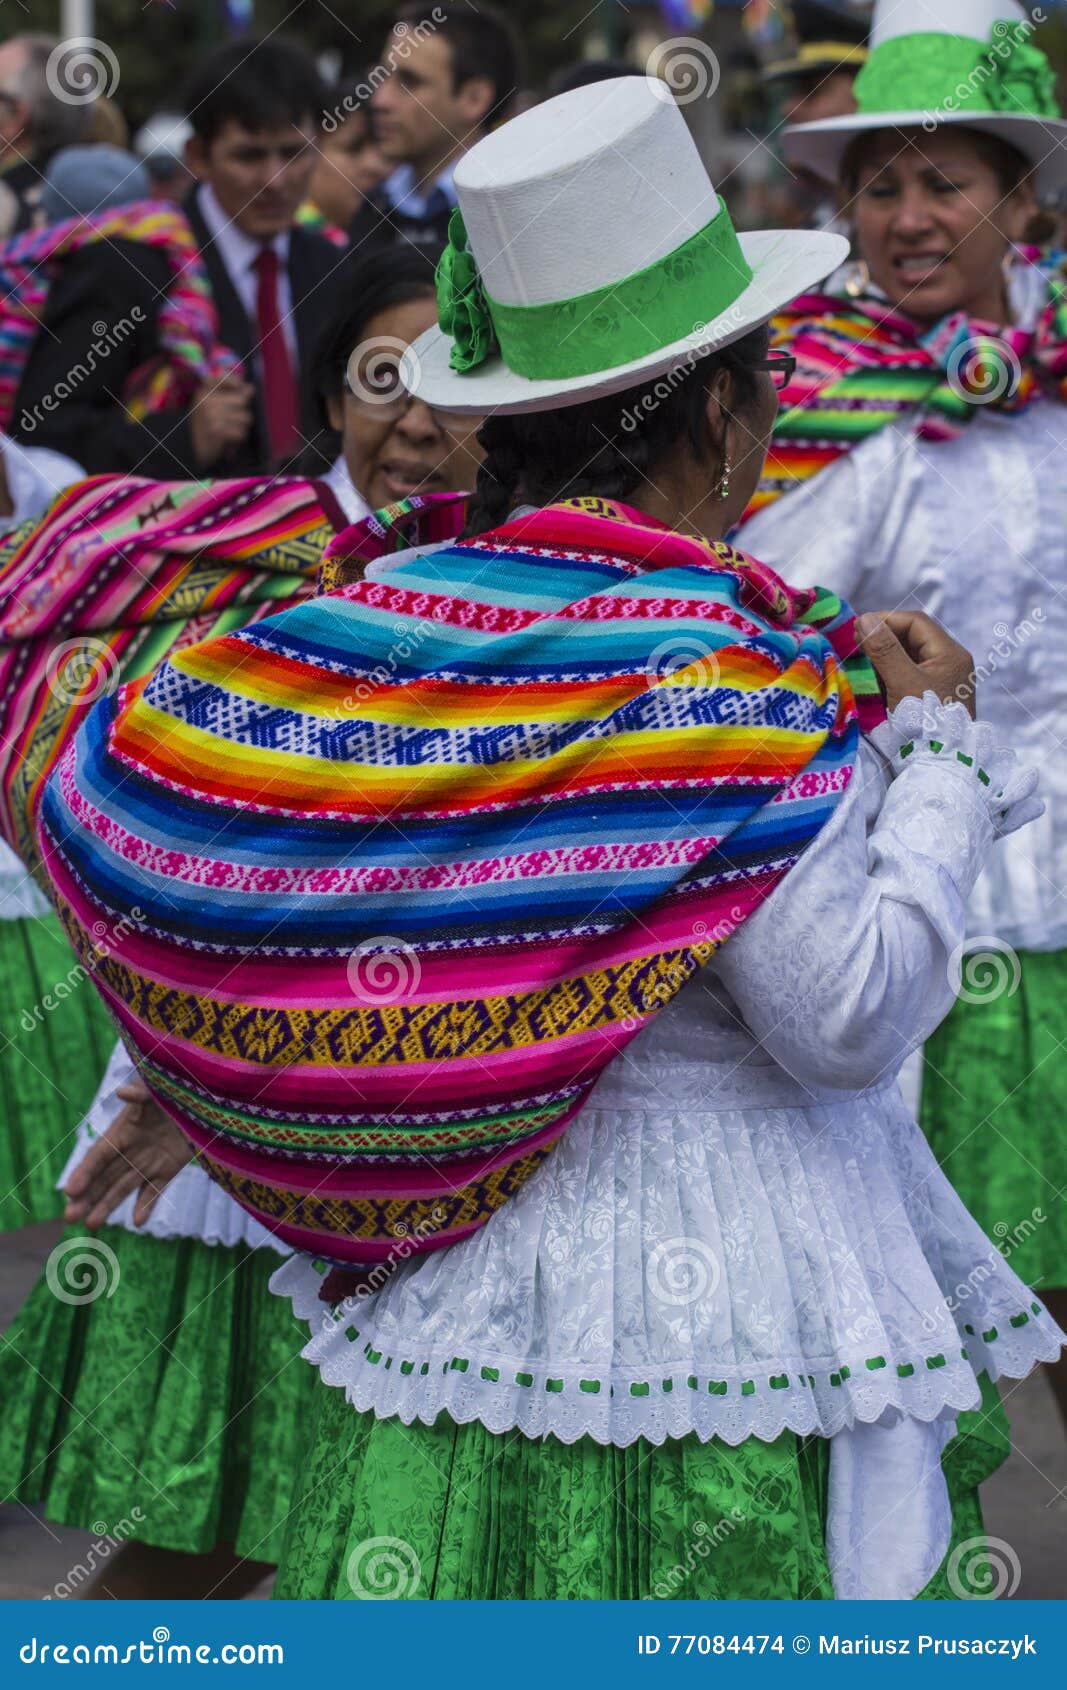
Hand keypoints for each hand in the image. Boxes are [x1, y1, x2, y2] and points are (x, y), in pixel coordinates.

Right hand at [63, 1079, 194, 1229]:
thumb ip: (140, 1094)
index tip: (70, 1191)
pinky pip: (155, 1190)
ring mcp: (149, 1161)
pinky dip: (147, 1205)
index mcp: (123, 1130)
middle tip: (69, 1218)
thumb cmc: (171, 1089)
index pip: (99, 1155)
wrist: (199, 1099)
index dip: (85, 1172)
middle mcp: (131, 1149)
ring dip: (108, 1205)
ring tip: (91, 1225)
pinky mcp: (168, 1168)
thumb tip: (121, 1093)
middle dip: (88, 1197)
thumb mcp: (155, 1089)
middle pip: (105, 1177)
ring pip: (123, 1187)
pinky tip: (138, 1222)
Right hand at [188, 373, 253, 467]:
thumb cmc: (205, 425)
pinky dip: (238, 438)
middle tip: (232, 419)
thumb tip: (250, 388)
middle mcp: (207, 402)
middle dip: (241, 411)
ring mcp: (212, 416)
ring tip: (229, 430)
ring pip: (245, 417)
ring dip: (241, 426)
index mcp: (203, 392)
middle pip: (241, 400)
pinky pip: (241, 432)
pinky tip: (229, 439)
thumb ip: (229, 394)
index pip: (223, 377)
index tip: (240, 387)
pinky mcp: (218, 431)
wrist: (191, 447)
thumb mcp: (210, 404)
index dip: (235, 381)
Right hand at [856, 609, 976, 719]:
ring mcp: (944, 680)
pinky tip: (875, 679)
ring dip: (886, 654)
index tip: (858, 628)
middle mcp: (951, 663)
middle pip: (914, 637)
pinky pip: (911, 672)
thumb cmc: (923, 721)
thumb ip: (884, 649)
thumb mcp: (901, 682)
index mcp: (950, 654)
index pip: (915, 622)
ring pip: (911, 655)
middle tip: (856, 642)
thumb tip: (864, 618)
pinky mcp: (935, 695)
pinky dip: (892, 670)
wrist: (940, 764)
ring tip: (862, 660)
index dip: (886, 620)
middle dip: (884, 636)